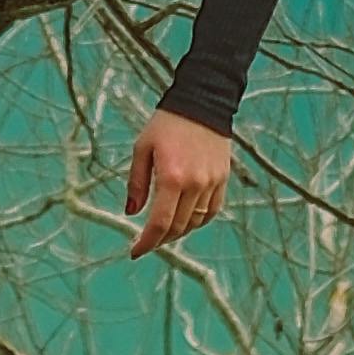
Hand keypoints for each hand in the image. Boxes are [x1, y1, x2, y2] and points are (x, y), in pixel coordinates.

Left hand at [122, 110, 233, 256]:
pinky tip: (185, 219)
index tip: (135, 251)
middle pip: (177, 228)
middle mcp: (195, 184)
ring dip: (178, 232)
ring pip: (195, 223)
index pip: (159, 223)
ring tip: (163, 229)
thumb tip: (131, 212)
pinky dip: (197, 221)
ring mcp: (211, 183)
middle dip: (159, 239)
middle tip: (145, 241)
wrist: (202, 102)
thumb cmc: (166, 124)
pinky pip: (211, 211)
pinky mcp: (222, 179)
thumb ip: (137, 183)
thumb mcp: (142, 148)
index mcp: (172, 177)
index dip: (146, 242)